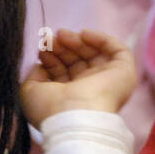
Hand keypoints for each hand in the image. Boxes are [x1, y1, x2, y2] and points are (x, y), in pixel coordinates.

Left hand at [20, 28, 136, 126]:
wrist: (75, 118)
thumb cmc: (50, 109)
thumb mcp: (30, 92)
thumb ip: (34, 76)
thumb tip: (41, 64)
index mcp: (70, 98)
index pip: (63, 72)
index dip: (52, 58)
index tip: (41, 49)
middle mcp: (89, 90)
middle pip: (78, 61)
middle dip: (62, 47)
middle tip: (50, 39)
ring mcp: (107, 82)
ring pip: (95, 53)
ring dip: (77, 41)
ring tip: (61, 35)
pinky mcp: (124, 73)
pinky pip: (117, 50)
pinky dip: (101, 39)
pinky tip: (83, 35)